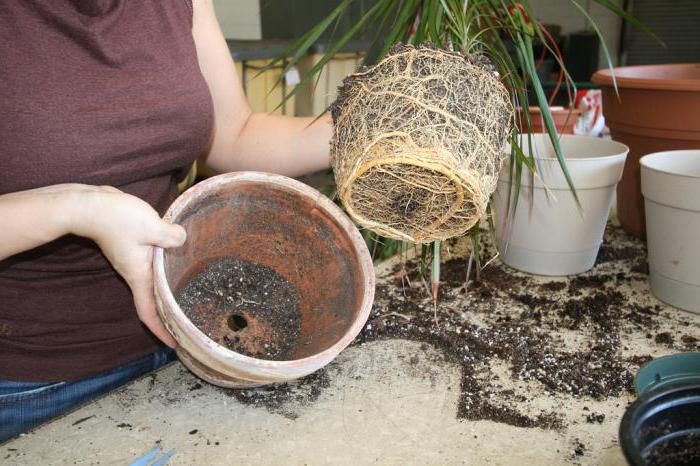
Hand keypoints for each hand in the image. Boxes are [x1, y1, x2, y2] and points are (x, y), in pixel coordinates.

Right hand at [70, 186, 185, 347]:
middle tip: (186, 322)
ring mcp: (132, 260)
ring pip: (152, 283)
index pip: (149, 311)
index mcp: (139, 275)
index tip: (175, 344)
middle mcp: (134, 272)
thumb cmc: (116, 219)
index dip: (161, 330)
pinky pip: (151, 265)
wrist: (88, 205)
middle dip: (167, 314)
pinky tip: (177, 261)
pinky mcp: (133, 247)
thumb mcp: (151, 227)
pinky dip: (163, 270)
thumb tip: (182, 239)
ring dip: (166, 292)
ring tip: (186, 296)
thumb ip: (172, 237)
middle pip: (152, 301)